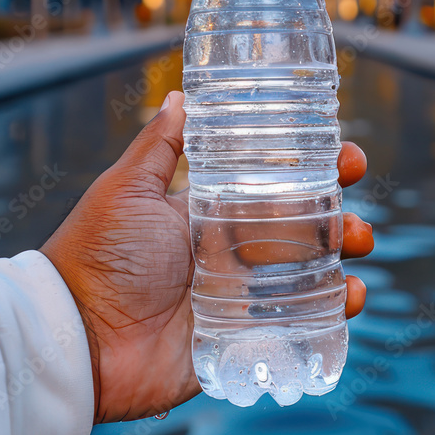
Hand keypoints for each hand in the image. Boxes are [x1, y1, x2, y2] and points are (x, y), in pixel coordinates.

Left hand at [41, 90, 372, 422]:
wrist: (77, 338)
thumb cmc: (97, 256)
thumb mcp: (126, 189)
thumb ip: (159, 146)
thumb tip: (180, 95)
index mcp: (209, 212)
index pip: (274, 185)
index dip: (314, 169)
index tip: (344, 156)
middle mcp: (230, 251)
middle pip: (302, 230)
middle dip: (339, 217)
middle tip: (356, 213)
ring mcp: (240, 296)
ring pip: (309, 273)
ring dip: (344, 257)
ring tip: (358, 246)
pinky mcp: (242, 336)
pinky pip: (298, 322)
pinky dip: (333, 309)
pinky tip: (350, 296)